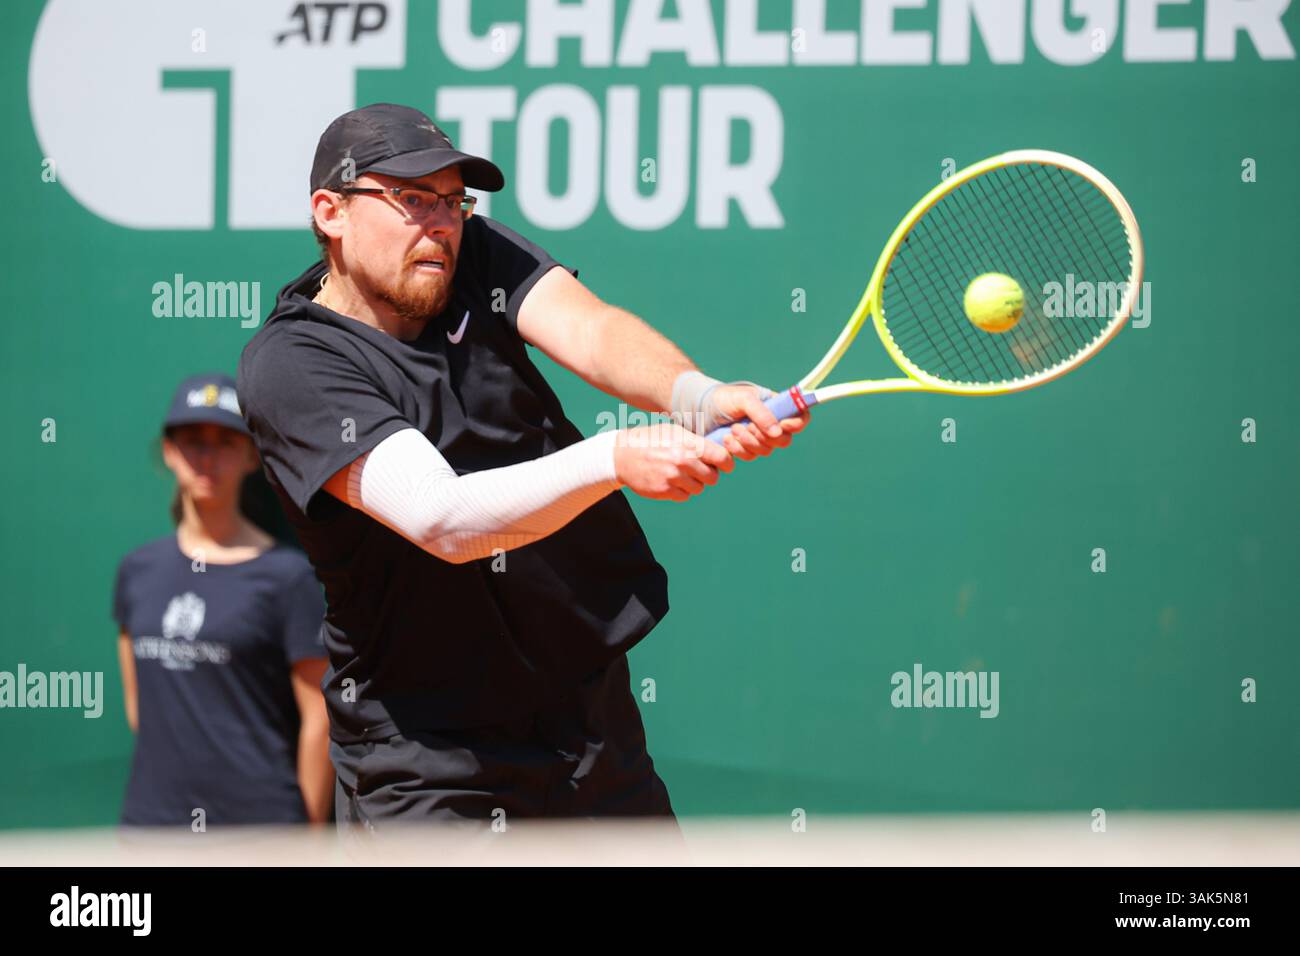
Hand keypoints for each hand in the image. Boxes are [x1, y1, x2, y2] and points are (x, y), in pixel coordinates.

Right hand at [614, 423, 733, 501]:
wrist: (621, 456)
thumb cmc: (651, 441)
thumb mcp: (674, 432)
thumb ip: (696, 442)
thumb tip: (722, 450)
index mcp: (688, 443)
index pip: (721, 457)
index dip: (727, 463)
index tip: (725, 465)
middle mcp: (682, 460)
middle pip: (713, 477)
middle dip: (709, 475)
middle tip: (699, 470)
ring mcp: (673, 477)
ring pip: (699, 488)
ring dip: (694, 484)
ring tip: (681, 474)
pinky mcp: (664, 490)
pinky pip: (684, 496)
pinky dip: (680, 491)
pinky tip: (670, 481)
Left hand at [706, 384, 809, 460]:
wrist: (699, 409)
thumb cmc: (723, 398)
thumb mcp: (743, 399)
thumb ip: (761, 413)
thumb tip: (778, 431)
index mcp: (776, 406)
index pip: (799, 417)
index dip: (796, 424)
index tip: (782, 425)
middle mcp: (770, 423)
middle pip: (784, 440)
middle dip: (765, 436)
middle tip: (747, 426)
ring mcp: (758, 437)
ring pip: (765, 450)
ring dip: (749, 442)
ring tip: (733, 429)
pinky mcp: (744, 448)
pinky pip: (749, 455)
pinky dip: (738, 449)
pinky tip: (727, 439)